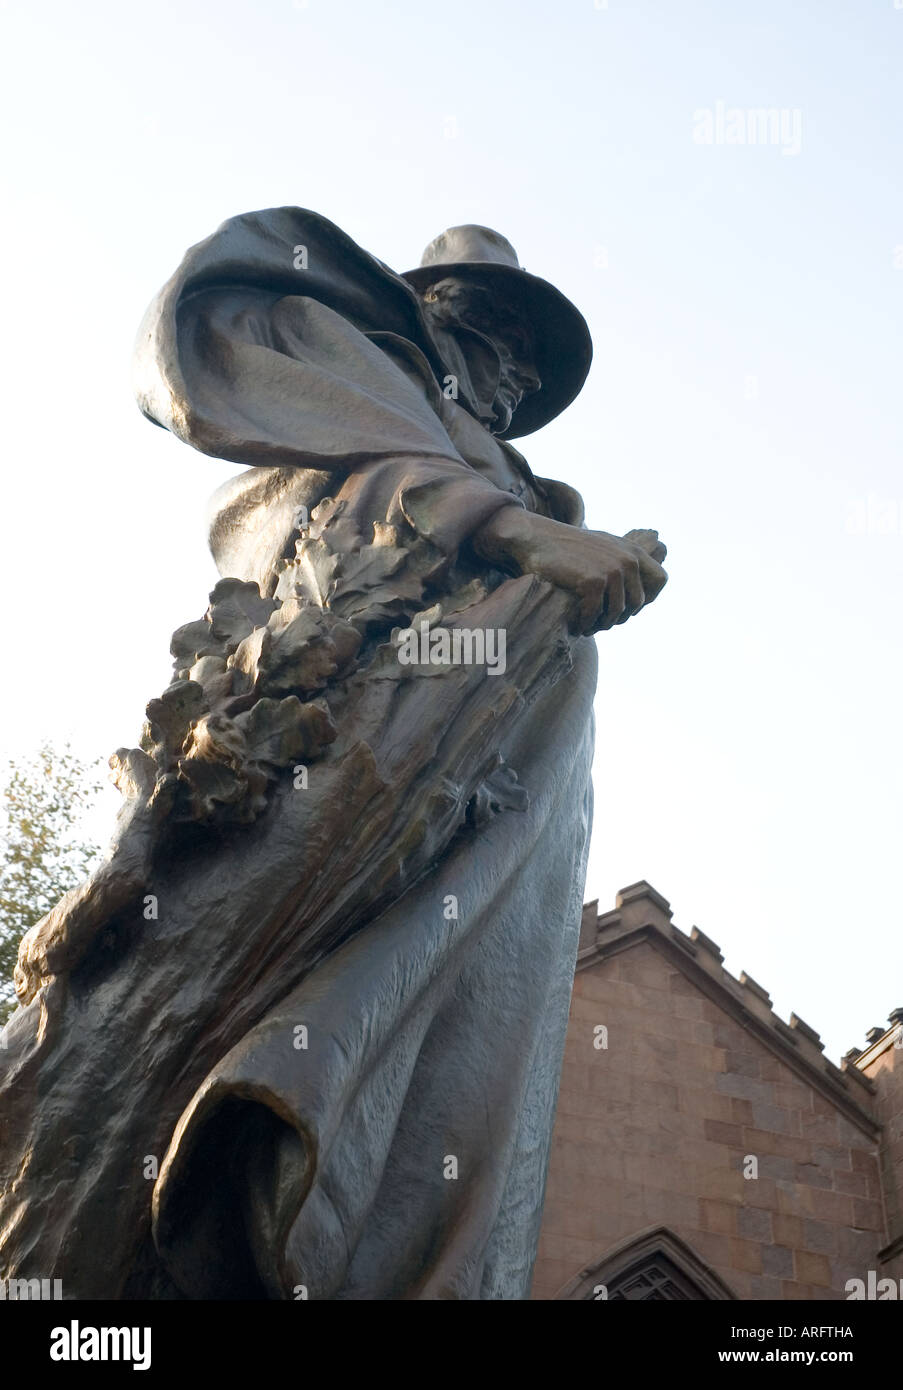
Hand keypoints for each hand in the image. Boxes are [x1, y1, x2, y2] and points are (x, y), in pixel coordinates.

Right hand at [473, 506, 667, 634]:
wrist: (538, 538)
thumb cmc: (567, 548)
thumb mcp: (603, 548)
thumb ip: (622, 563)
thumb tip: (637, 595)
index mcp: (632, 550)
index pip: (660, 580)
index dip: (647, 598)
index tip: (627, 606)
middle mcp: (627, 559)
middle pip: (637, 603)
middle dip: (619, 617)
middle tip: (600, 621)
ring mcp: (611, 569)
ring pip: (616, 613)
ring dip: (601, 624)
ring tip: (588, 627)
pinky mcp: (593, 580)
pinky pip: (595, 613)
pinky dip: (585, 623)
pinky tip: (577, 626)